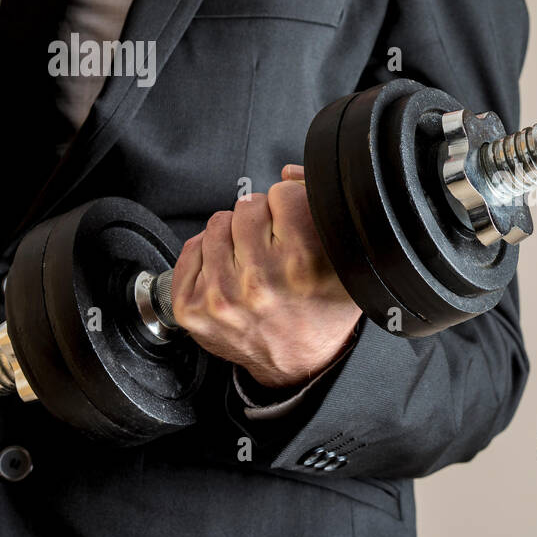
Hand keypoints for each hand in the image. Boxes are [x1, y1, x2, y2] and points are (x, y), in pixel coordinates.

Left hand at [171, 164, 361, 388]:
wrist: (299, 364)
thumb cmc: (323, 310)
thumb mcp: (345, 260)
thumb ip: (322, 207)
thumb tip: (286, 173)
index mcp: (303, 263)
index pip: (282, 193)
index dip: (290, 205)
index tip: (293, 222)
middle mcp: (260, 281)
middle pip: (247, 206)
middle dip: (262, 220)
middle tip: (273, 244)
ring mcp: (222, 296)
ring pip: (217, 224)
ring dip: (234, 236)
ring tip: (252, 260)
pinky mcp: (194, 308)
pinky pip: (191, 250)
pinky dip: (209, 255)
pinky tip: (230, 272)